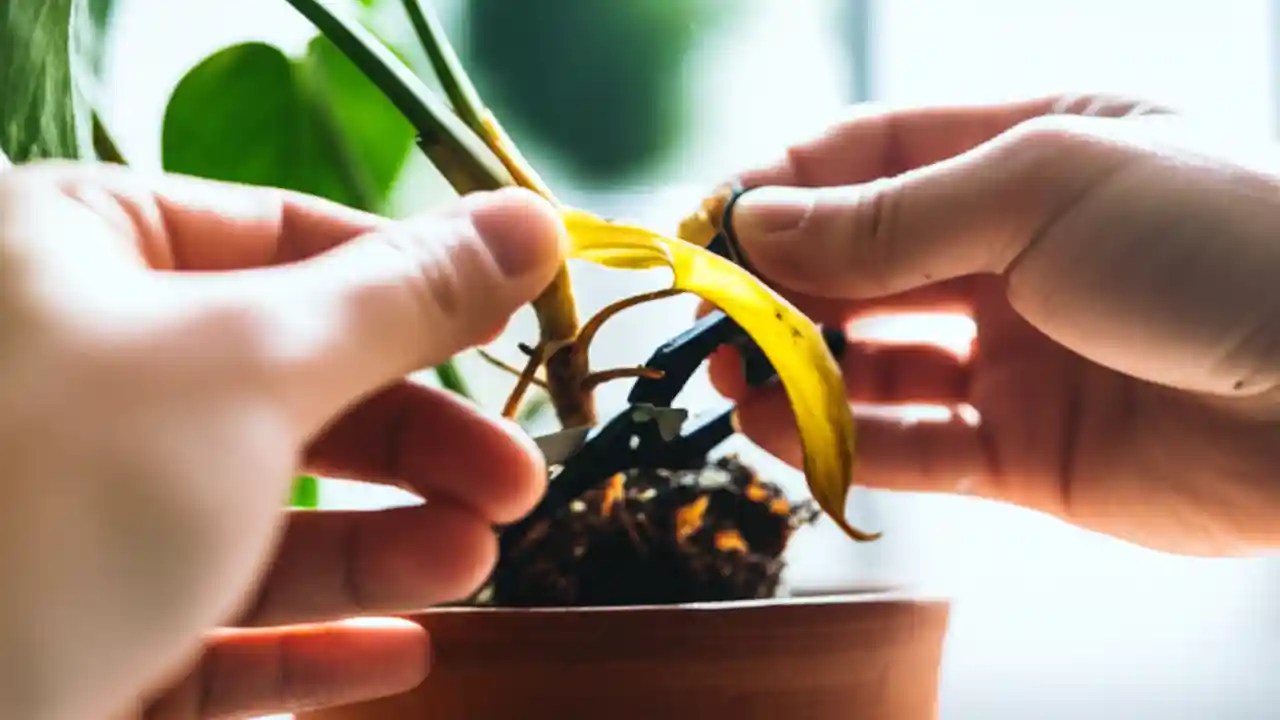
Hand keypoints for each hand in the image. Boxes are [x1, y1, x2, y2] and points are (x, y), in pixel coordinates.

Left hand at [0, 163, 562, 718]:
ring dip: (385, 544)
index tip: (514, 324)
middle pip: (290, 388)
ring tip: (472, 561)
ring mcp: (73, 518)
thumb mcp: (250, 369)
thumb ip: (400, 298)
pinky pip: (219, 630)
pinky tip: (398, 651)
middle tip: (516, 482)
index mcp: (72, 259)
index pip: (284, 239)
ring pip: (264, 517)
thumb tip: (530, 222)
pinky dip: (316, 642)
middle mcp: (70, 382)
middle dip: (413, 441)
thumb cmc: (44, 504)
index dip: (412, 282)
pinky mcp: (84, 640)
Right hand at [709, 95, 1279, 555]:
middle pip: (859, 264)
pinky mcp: (1026, 452)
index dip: (779, 186)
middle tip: (706, 314)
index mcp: (1026, 156)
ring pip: (874, 362)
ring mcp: (1018, 356)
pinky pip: (911, 447)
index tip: (705, 223)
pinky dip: (839, 441)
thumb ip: (890, 218)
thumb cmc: (1213, 241)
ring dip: (793, 367)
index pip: (869, 160)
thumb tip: (758, 222)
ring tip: (726, 376)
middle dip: (775, 285)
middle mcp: (1013, 254)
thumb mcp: (1039, 190)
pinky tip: (779, 429)